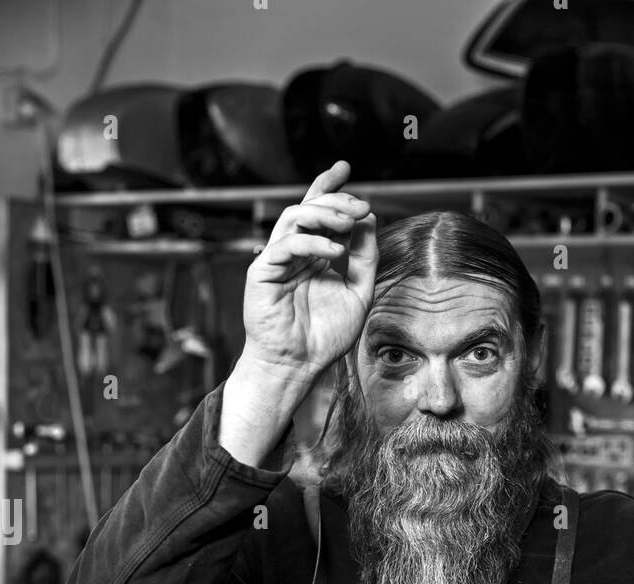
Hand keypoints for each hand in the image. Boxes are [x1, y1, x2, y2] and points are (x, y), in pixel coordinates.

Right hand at [242, 159, 376, 376]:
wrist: (300, 364)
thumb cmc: (325, 335)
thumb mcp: (359, 292)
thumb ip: (365, 258)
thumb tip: (369, 220)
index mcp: (315, 254)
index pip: (320, 212)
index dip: (330, 188)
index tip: (344, 168)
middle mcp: (296, 252)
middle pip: (309, 208)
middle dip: (336, 200)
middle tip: (360, 204)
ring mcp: (278, 260)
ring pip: (295, 217)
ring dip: (324, 213)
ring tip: (348, 222)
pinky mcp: (263, 272)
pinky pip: (285, 245)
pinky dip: (311, 242)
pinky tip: (334, 251)